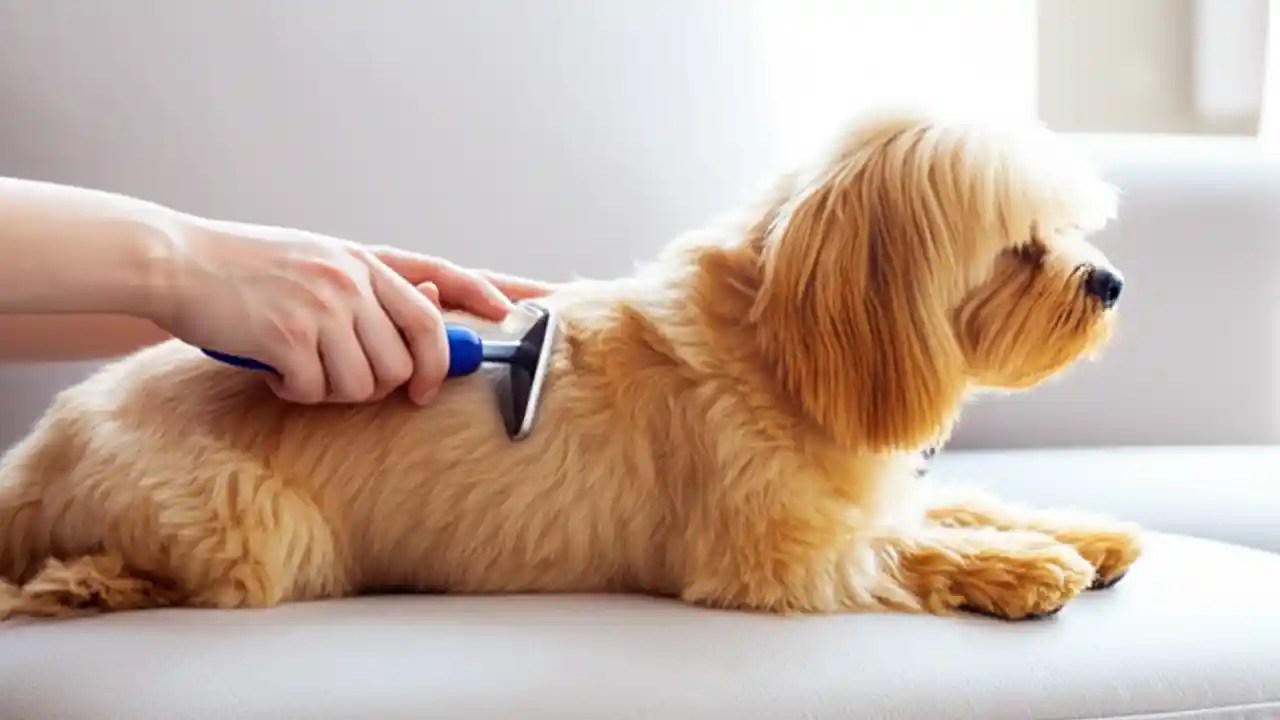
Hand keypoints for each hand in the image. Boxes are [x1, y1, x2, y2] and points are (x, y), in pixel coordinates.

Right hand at [155, 217, 553, 404]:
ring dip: (341, 390)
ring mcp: (325, 305)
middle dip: (410, 381)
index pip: (438, 275)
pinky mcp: (292, 336)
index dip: (481, 294)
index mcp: (362, 257)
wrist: (179, 263)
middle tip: (393, 392)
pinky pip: (322, 390)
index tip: (513, 312)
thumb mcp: (316, 262)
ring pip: (372, 380)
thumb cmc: (248, 268)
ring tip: (307, 369)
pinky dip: (300, 392)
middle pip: (417, 347)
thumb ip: (366, 287)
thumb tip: (421, 313)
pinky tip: (275, 370)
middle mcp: (352, 278)